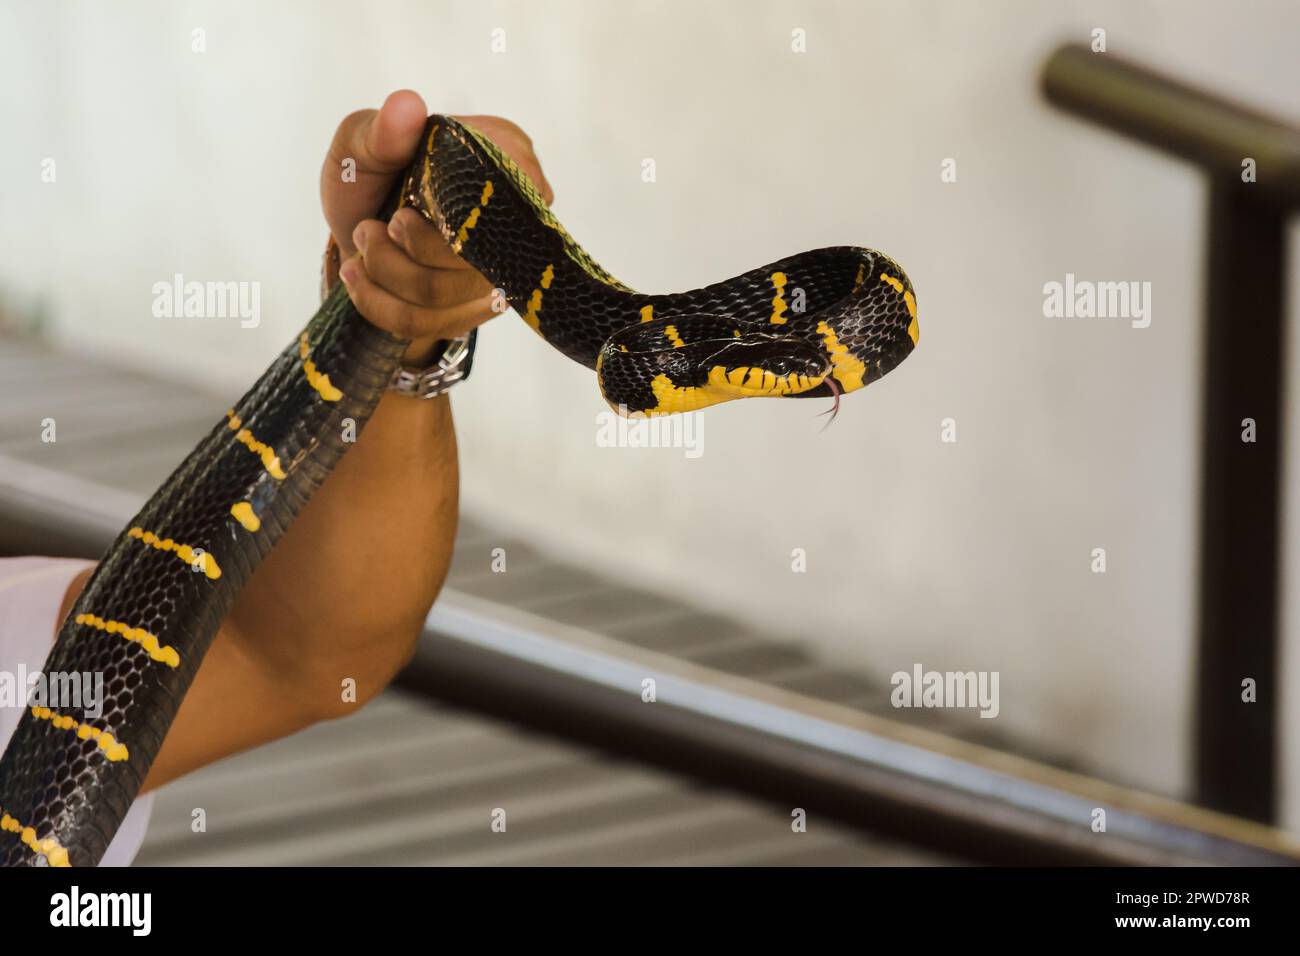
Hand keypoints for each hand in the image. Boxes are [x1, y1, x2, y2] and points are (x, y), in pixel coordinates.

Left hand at [319, 90, 553, 362]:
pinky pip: (433, 324)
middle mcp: (520, 216)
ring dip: (385, 275)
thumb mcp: (361, 144)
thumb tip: (407, 106)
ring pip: (443, 296)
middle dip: (398, 251)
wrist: (362, 228)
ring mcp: (505, 266)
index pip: (499, 202)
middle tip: (371, 229)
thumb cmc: (369, 175)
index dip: (440, 218)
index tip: (398, 211)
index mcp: (509, 159)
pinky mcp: (483, 307)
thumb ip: (382, 130)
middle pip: (467, 257)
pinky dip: (382, 305)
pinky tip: (359, 280)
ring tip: (365, 247)